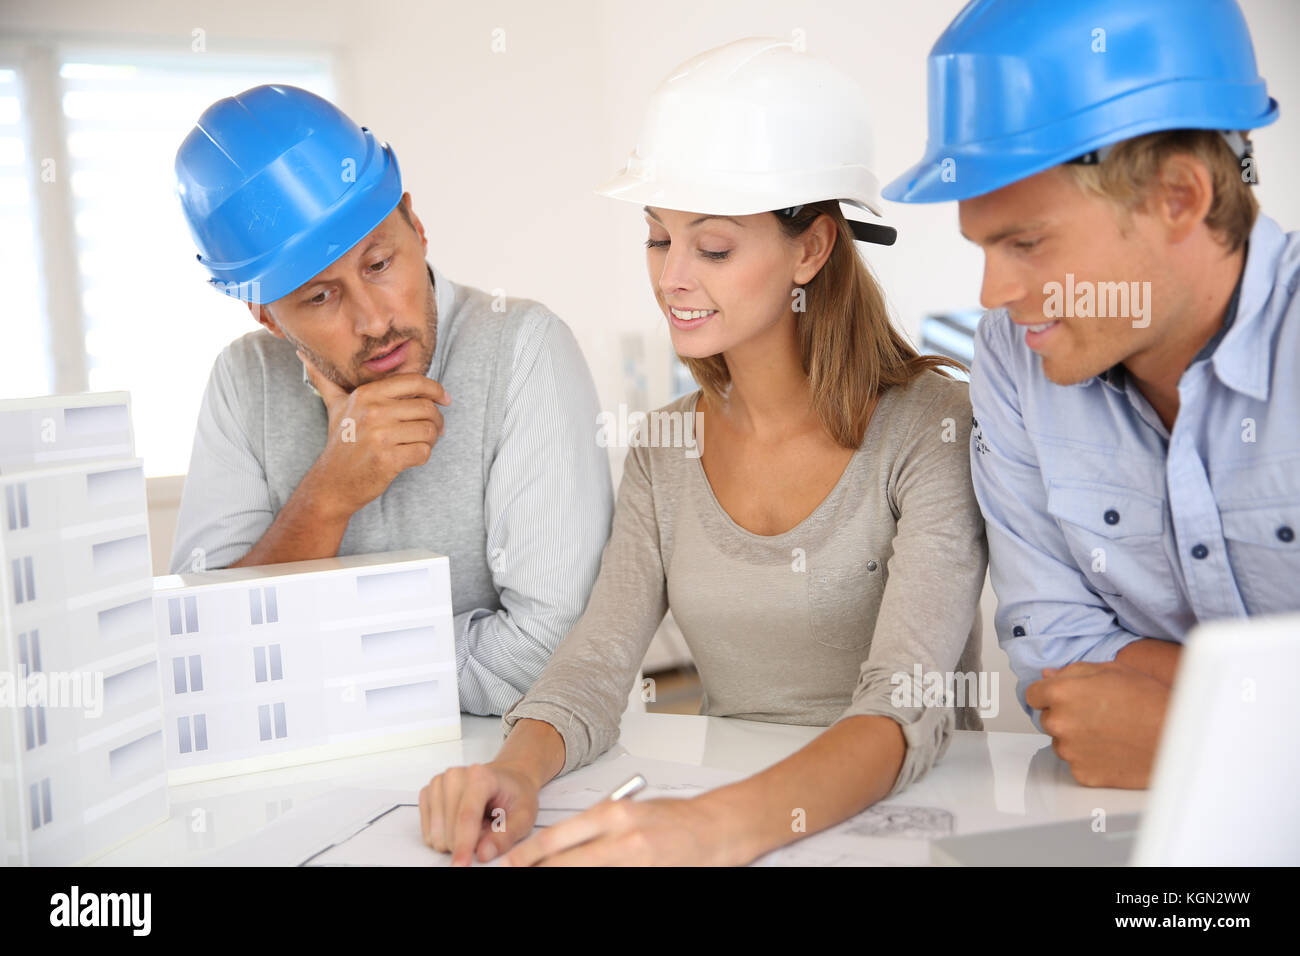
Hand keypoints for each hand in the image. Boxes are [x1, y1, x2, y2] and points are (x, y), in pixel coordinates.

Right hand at [299, 350, 450, 516]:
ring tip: (422, 442)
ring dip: (432, 439)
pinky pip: (423, 452)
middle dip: (437, 420)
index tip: (445, 399)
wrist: (332, 482)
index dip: (436, 389)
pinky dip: (424, 455)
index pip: (415, 382)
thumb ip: (326, 380)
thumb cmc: (340, 443)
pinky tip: (412, 456)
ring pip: (429, 430)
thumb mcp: (334, 406)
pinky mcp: (388, 459)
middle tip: (434, 429)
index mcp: (366, 394)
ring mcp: (380, 436)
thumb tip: (303, 355)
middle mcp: (373, 411)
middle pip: (427, 407)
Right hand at [419, 762, 539, 865]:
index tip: (462, 865)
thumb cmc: (516, 795)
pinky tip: (459, 825)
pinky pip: (428, 832)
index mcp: (480, 776)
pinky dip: (444, 837)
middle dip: (465, 844)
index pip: (467, 816)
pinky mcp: (428, 793)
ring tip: (476, 826)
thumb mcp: (524, 817)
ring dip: (455, 841)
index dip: (464, 845)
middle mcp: (455, 776)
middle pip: (449, 829)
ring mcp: (439, 783)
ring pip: (436, 834)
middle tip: (487, 832)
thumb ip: (506, 836)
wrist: (508, 779)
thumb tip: (483, 854)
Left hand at [500, 796, 739, 865]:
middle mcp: (622, 839)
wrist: (717, 830)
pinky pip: (608, 881)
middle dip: (540, 870)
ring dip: (564, 874)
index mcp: (614, 815)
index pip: (558, 838)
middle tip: (521, 874)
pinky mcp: (645, 876)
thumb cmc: (678, 818)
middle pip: (564, 862)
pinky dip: (594, 880)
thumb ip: (599, 823)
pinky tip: (587, 876)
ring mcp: (634, 862)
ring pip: (585, 873)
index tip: (514, 863)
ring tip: (547, 874)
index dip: (530, 855)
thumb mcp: (631, 809)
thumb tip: (564, 842)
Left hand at [1027, 661, 1169, 788]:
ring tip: (1110, 732)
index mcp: (1061, 693)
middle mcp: (1059, 723)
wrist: (1177, 739)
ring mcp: (1070, 751)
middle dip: (1065, 716)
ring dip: (1077, 738)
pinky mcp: (1082, 774)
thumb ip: (1074, 671)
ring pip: (1062, 742)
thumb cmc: (1150, 702)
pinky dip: (1090, 759)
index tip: (1063, 698)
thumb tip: (1049, 675)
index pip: (1033, 695)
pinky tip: (1113, 749)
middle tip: (1097, 715)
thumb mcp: (1112, 670)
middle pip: (1047, 719)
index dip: (1049, 694)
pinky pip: (1077, 764)